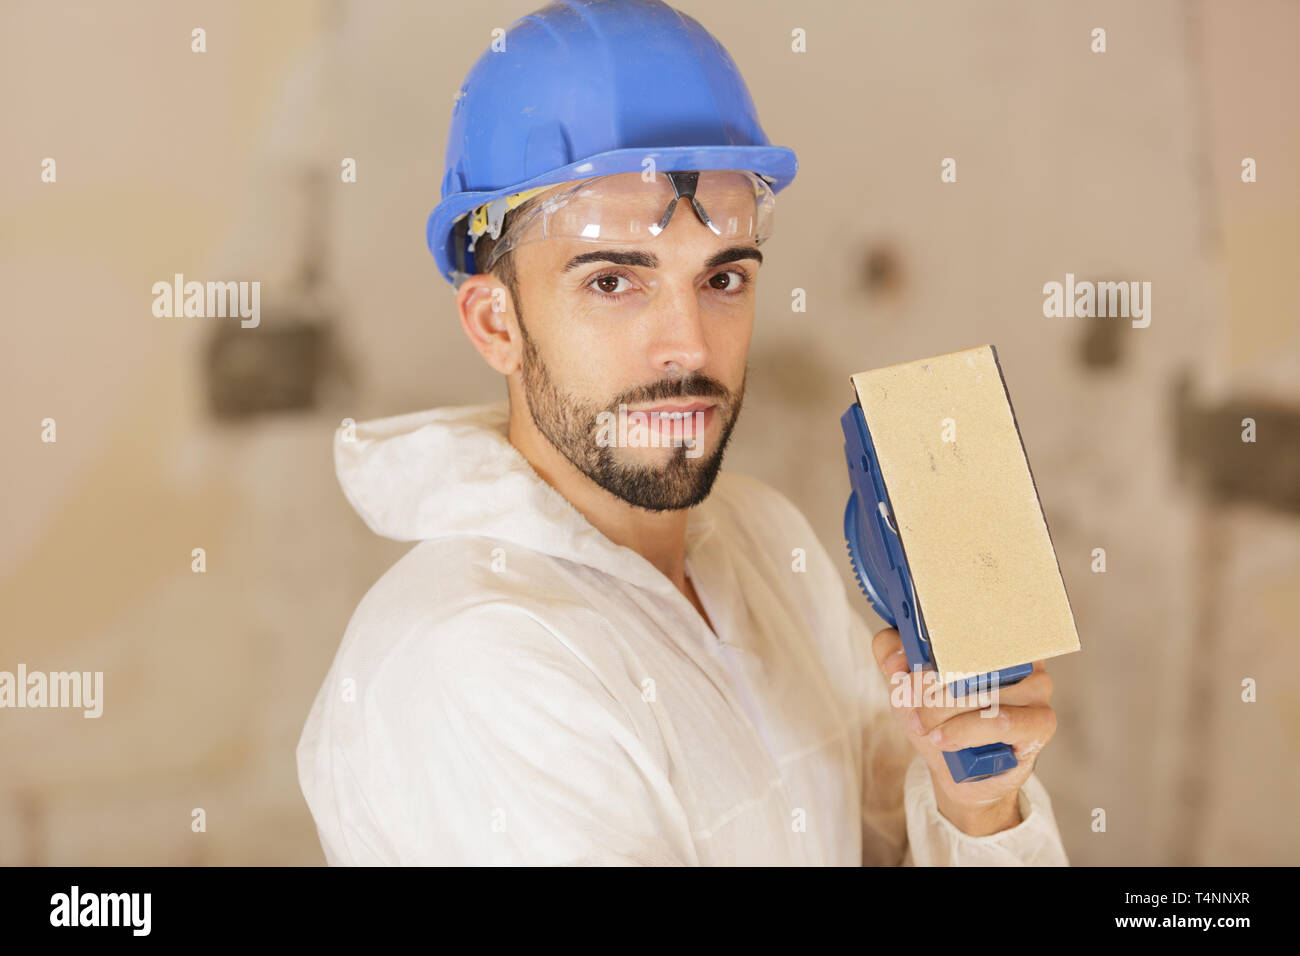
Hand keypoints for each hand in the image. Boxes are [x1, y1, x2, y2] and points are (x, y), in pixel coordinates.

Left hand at [871, 626, 1057, 835]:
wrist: (960, 769)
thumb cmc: (938, 716)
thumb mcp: (907, 680)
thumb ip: (893, 653)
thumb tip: (896, 657)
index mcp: (990, 632)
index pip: (965, 620)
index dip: (931, 642)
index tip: (910, 665)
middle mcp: (1019, 653)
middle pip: (970, 656)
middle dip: (929, 685)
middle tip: (911, 701)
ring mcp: (1036, 686)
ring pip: (982, 690)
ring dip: (942, 713)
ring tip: (925, 726)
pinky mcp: (1042, 722)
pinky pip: (1001, 721)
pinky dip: (964, 731)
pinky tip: (944, 739)